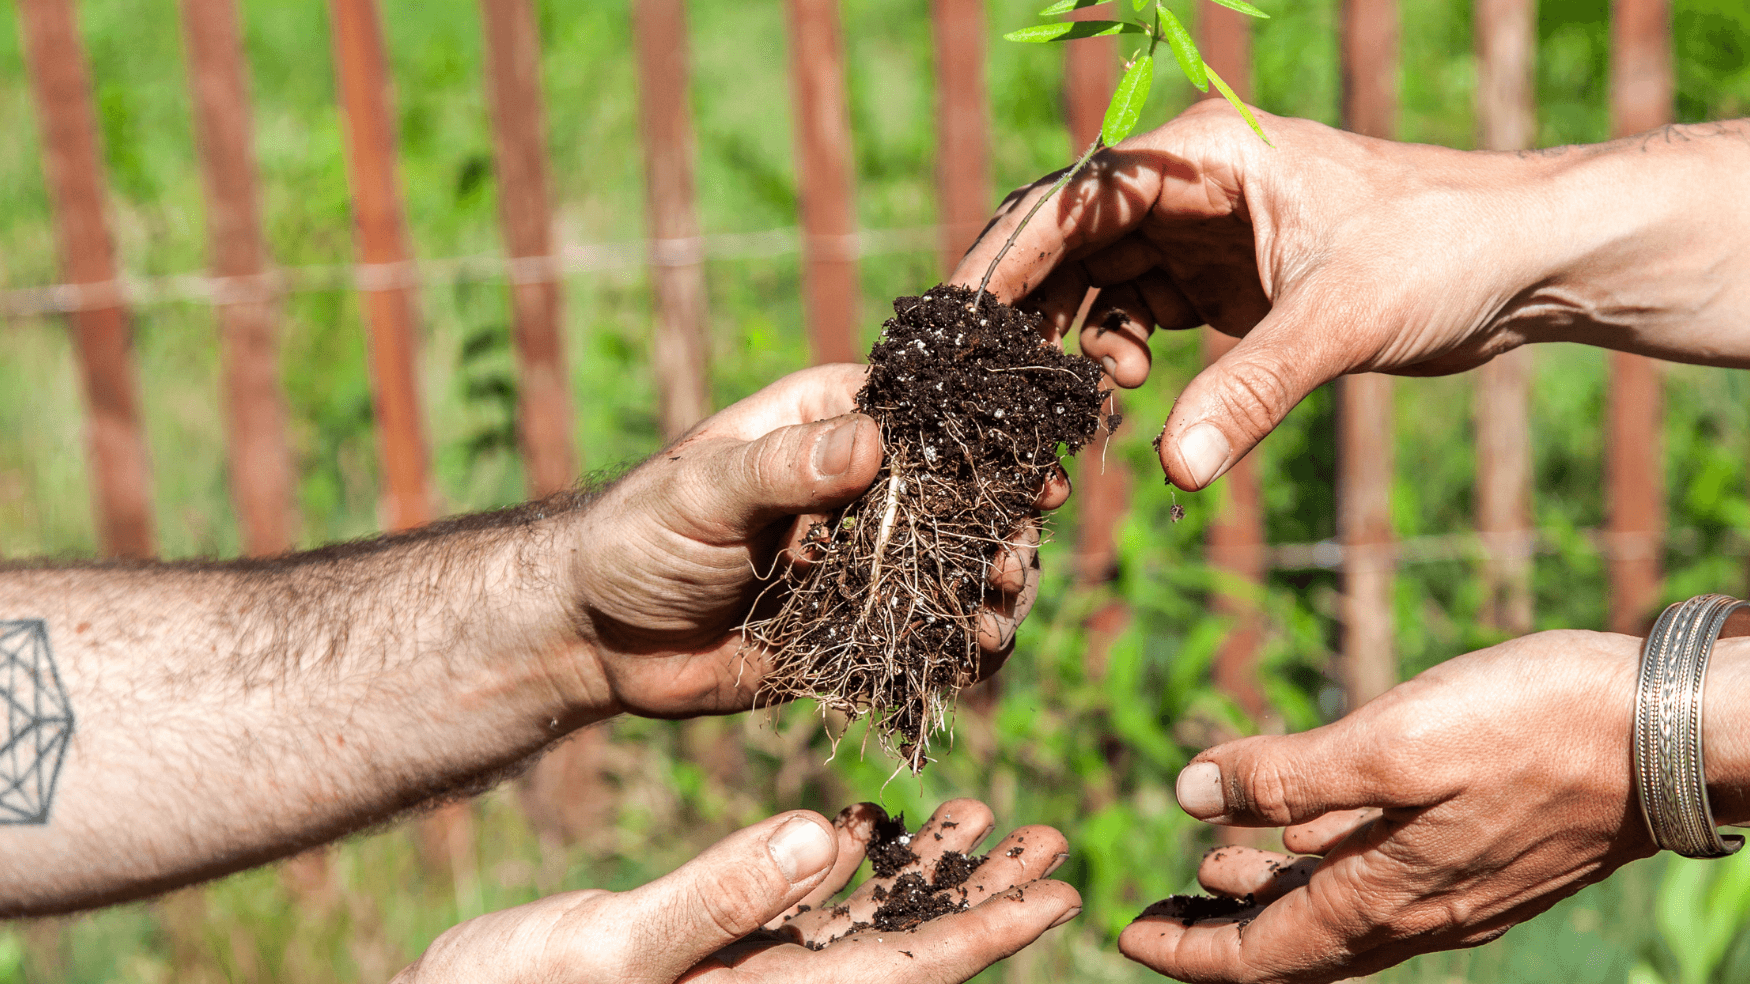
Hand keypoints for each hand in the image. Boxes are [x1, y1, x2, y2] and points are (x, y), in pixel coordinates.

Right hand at [393, 799, 1080, 983]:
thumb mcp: (608, 948)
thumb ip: (716, 897)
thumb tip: (825, 841)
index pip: (908, 971)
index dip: (992, 933)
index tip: (1064, 892)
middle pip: (910, 947)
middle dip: (985, 897)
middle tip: (1053, 839)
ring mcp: (747, 973)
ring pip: (867, 922)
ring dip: (927, 873)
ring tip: (987, 821)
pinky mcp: (714, 951)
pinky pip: (801, 911)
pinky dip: (843, 867)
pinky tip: (866, 824)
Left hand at [564, 364, 1067, 719]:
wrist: (599, 635)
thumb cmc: (638, 534)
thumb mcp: (705, 490)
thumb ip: (786, 468)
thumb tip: (872, 441)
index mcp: (830, 423)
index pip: (926, 419)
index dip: (987, 445)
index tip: (1032, 477)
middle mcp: (863, 486)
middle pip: (961, 499)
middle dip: (1002, 530)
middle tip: (1010, 562)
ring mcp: (869, 558)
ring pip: (956, 567)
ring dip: (991, 590)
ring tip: (995, 618)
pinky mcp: (863, 626)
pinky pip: (928, 633)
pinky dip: (960, 647)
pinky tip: (976, 658)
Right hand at [951, 103, 1749, 490]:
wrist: (1523, 262)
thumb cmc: (1441, 250)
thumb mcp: (1340, 318)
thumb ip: (1252, 390)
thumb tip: (1176, 471)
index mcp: (1200, 153)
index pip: (1068, 200)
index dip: (1001, 262)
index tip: (953, 330)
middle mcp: (1187, 183)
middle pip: (1064, 241)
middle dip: (1021, 311)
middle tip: (981, 385)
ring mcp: (1202, 230)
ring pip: (1094, 282)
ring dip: (1067, 342)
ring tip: (1061, 404)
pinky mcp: (1223, 279)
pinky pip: (1137, 314)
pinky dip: (1116, 354)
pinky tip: (1129, 392)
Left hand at [1119, 630, 1694, 982]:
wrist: (1670, 735)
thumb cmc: (1534, 726)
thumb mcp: (1395, 741)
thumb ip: (1287, 774)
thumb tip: (1185, 795)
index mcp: (1382, 894)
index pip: (1261, 954)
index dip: (1189, 952)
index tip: (1128, 935)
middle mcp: (1416, 910)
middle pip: (1293, 944)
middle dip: (1218, 930)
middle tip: (1159, 909)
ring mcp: (1456, 890)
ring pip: (1339, 914)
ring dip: (1269, 894)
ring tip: (1215, 866)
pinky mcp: (1486, 858)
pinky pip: (1383, 887)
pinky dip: (1326, 869)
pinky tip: (1311, 830)